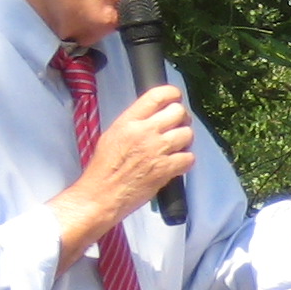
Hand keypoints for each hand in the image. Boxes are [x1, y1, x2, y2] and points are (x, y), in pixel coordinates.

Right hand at [56, 84, 193, 247]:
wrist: (101, 196)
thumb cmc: (103, 168)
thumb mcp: (112, 136)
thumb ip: (133, 124)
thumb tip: (153, 117)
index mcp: (128, 121)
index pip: (157, 96)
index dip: (172, 94)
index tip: (176, 98)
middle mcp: (144, 132)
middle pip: (178, 112)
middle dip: (182, 118)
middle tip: (178, 127)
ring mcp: (157, 150)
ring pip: (187, 134)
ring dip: (185, 140)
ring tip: (176, 147)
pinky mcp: (165, 170)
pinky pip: (189, 158)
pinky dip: (186, 161)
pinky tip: (176, 164)